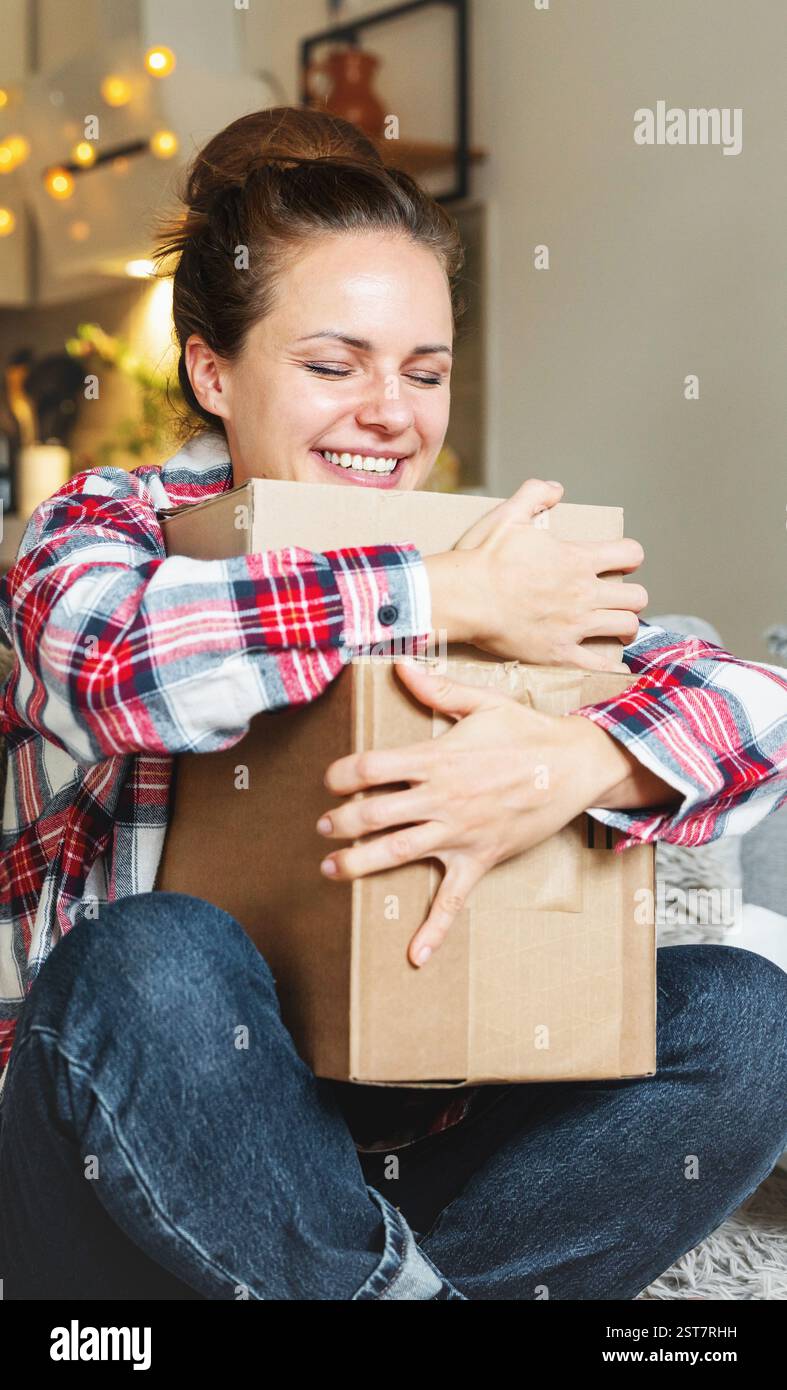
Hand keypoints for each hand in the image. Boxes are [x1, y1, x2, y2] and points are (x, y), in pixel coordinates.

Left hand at [316, 658, 617, 967]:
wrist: (577, 764)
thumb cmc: (528, 731)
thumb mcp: (483, 702)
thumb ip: (438, 688)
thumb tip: (401, 666)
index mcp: (438, 758)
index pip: (372, 767)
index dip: (342, 774)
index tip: (330, 779)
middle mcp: (443, 797)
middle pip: (375, 813)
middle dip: (342, 822)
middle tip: (324, 827)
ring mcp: (460, 832)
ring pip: (399, 852)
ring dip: (360, 862)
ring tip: (332, 867)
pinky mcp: (480, 859)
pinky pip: (453, 900)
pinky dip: (434, 929)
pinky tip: (415, 955)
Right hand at [424, 478, 646, 672]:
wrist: (463, 597)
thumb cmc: (482, 558)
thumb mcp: (508, 515)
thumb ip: (534, 494)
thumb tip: (555, 488)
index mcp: (576, 559)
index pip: (629, 554)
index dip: (630, 556)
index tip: (623, 562)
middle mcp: (583, 592)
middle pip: (636, 596)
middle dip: (632, 596)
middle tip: (619, 599)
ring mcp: (574, 625)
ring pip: (626, 626)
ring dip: (625, 627)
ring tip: (618, 629)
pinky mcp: (558, 653)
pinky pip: (597, 666)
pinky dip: (610, 669)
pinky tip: (615, 670)